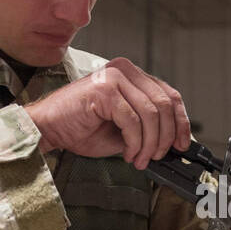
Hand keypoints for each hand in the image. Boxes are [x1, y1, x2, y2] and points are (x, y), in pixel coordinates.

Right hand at [25, 58, 190, 169]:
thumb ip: (148, 128)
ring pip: (150, 114)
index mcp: (132, 75)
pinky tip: (128, 154)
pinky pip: (132, 121)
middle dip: (165, 137)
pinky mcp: (103, 90)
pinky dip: (135, 143)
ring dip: (149, 144)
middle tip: (156, 157)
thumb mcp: (124, 129)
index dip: (181, 122)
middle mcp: (124, 70)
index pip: (169, 95)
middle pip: (164, 104)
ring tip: (140, 159)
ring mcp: (113, 77)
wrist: (47, 128)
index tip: (182, 145)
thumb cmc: (81, 129)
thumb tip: (174, 142)